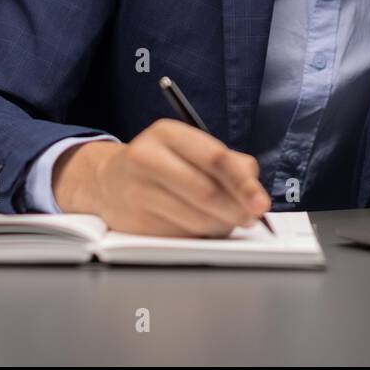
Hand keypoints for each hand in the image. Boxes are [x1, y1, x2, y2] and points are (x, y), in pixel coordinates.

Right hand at [51, 119, 270, 236]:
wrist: (108, 180)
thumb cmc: (163, 163)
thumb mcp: (192, 149)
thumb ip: (230, 162)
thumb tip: (254, 190)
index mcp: (167, 133)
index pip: (214, 158)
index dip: (243, 183)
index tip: (261, 203)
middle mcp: (147, 157)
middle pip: (205, 191)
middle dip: (235, 210)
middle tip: (250, 218)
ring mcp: (137, 191)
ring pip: (195, 218)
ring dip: (220, 226)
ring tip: (226, 221)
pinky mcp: (135, 222)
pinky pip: (181, 235)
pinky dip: (200, 236)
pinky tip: (201, 227)